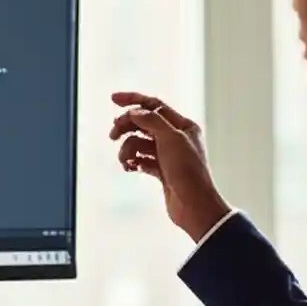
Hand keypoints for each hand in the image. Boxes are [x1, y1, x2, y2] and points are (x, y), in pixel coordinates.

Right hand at [109, 91, 231, 241]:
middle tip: (112, 136)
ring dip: (128, 150)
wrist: (194, 206)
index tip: (113, 99)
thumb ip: (151, 120)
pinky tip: (130, 168)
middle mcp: (176, 138)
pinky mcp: (161, 171)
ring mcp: (168, 155)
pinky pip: (140, 160)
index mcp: (183, 126)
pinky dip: (132, 162)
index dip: (133, 100)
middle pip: (143, 123)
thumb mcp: (171, 139)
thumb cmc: (188, 171)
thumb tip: (134, 112)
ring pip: (139, 143)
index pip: (154, 105)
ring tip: (125, 161)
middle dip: (126, 128)